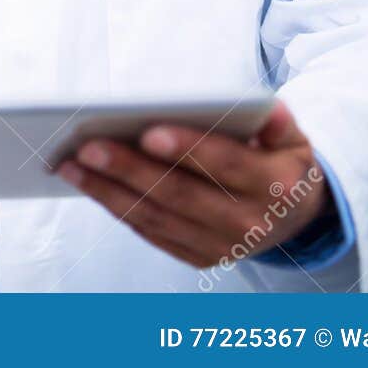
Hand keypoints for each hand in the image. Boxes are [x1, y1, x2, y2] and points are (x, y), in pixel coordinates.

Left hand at [56, 101, 330, 267]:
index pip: (226, 165)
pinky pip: (152, 233)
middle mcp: (248, 223)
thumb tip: (266, 110)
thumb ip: (277, 123)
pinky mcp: (199, 258)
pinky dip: (119, 209)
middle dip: (130, 170)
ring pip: (157, 218)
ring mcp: (221, 246)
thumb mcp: (292, 138)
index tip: (148, 133)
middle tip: (87, 147)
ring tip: (70, 166)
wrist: (296, 217)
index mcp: (275, 187)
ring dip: (109, 192)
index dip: (188, 149)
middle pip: (180, 195)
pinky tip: (91, 186)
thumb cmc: (281, 164)